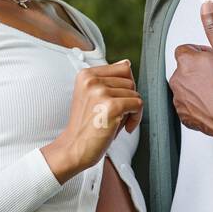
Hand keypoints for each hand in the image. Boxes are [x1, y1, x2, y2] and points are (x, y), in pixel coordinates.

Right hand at [41, 59, 141, 183]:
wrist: (74, 148)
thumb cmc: (86, 126)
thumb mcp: (92, 96)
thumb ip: (108, 79)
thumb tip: (127, 63)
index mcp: (85, 75)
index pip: (123, 68)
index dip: (125, 87)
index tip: (118, 102)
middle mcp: (91, 80)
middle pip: (130, 81)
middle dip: (129, 99)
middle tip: (116, 116)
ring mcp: (101, 92)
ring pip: (135, 93)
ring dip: (131, 111)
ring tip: (116, 122)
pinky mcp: (112, 106)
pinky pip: (138, 105)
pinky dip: (136, 118)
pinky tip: (124, 128)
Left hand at [169, 1, 212, 144]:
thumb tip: (207, 6)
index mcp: (185, 60)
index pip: (186, 50)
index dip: (200, 53)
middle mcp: (177, 79)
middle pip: (185, 69)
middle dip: (198, 71)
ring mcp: (179, 99)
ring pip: (186, 88)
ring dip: (197, 88)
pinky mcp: (184, 116)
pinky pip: (188, 107)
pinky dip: (198, 106)